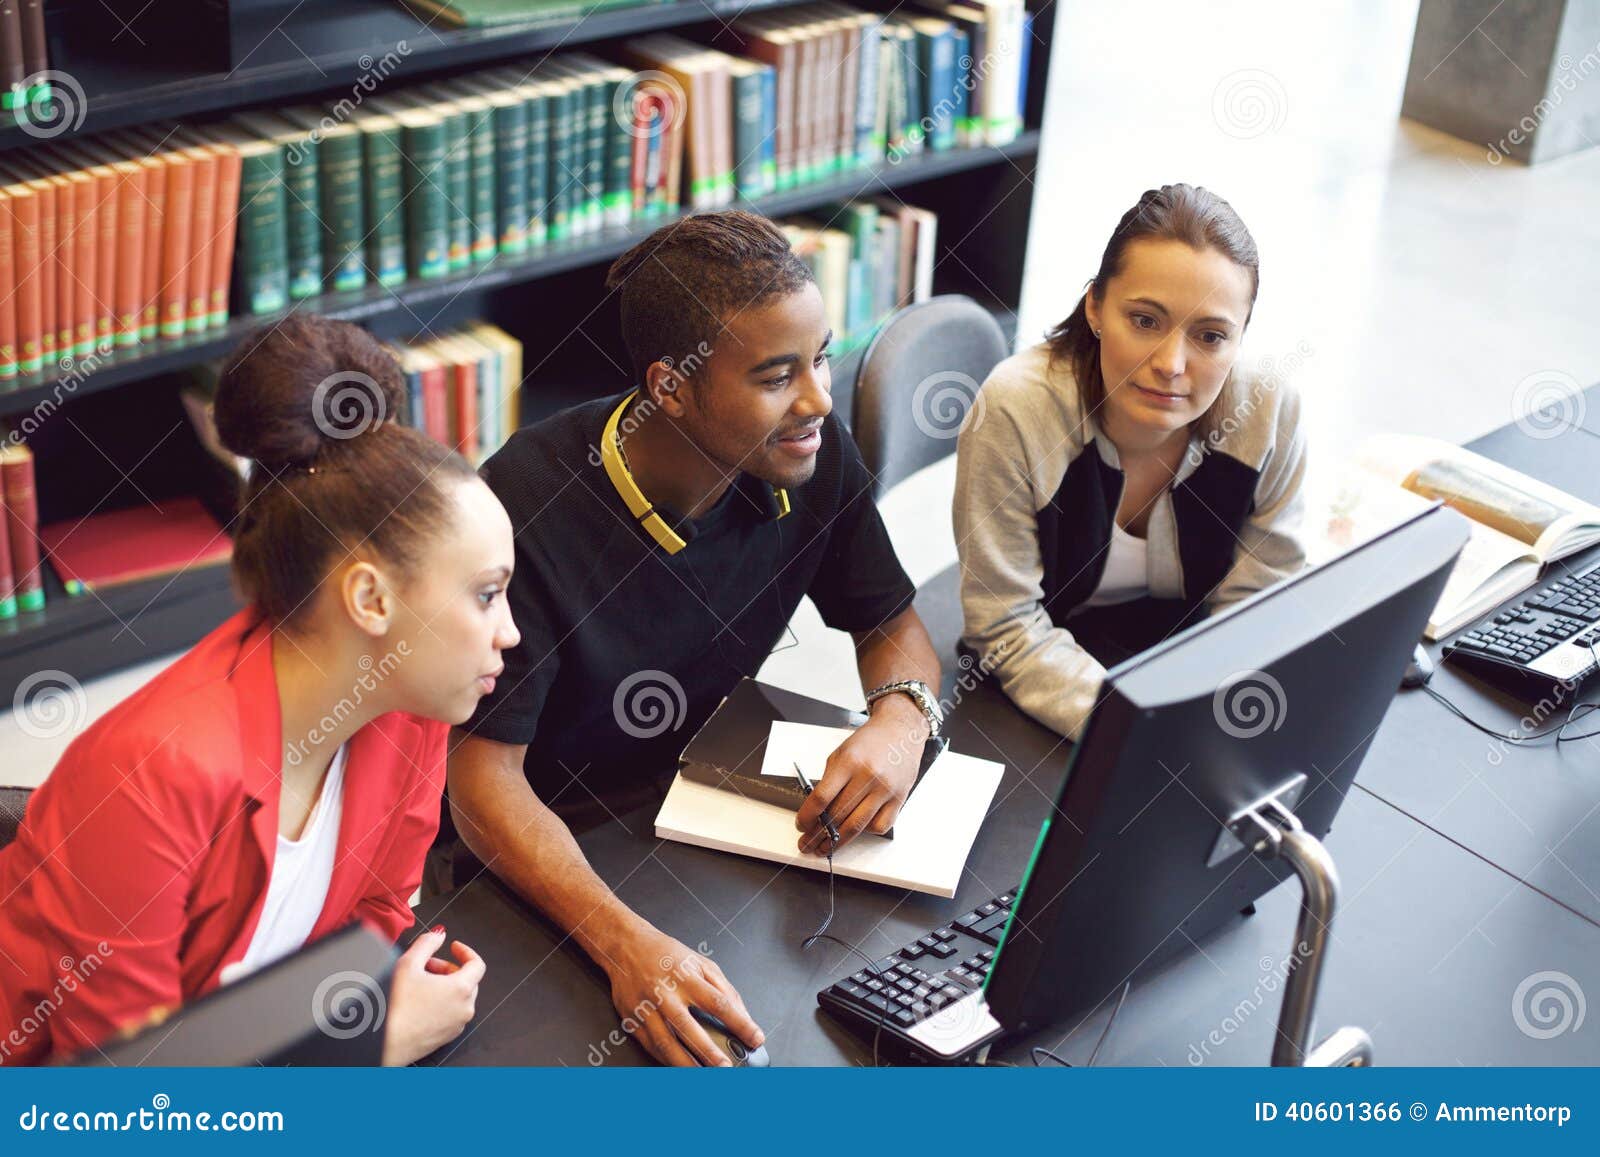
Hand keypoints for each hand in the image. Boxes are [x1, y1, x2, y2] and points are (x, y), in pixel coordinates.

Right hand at [381, 926, 485, 1065]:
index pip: (477, 963)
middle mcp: (464, 1009)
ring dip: (443, 985)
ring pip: (458, 997)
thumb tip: (438, 935)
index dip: (465, 951)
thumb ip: (427, 943)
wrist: (384, 1045)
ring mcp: (456, 1025)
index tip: (453, 947)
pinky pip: (450, 1013)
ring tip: (418, 984)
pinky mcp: (445, 1037)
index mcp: (462, 989)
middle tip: (425, 966)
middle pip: (466, 980)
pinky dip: (440, 1002)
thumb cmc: (395, 1008)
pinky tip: (417, 1002)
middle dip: (447, 968)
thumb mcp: (408, 964)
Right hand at [603, 924, 762, 1066]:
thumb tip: (743, 1015)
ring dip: (686, 1064)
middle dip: (709, 1052)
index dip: (740, 1023)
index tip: (755, 1038)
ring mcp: (646, 1008)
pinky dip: (667, 1060)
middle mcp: (665, 993)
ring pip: (666, 1043)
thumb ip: (724, 989)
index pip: (719, 1003)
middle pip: (689, 1028)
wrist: (626, 946)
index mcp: (686, 977)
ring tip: (704, 1077)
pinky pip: (651, 1046)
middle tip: (726, 1068)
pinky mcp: (632, 1020)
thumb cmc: (666, 954)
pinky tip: (681, 1067)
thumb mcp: (701, 963)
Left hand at [795, 713, 921, 853]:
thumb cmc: (869, 741)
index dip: (808, 816)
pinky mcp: (899, 799)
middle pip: (838, 815)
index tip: (801, 825)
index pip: (822, 797)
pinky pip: (880, 826)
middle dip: (818, 835)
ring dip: (838, 841)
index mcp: (849, 762)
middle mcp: (868, 777)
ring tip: (826, 847)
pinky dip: (866, 832)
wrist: (901, 731)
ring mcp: (885, 790)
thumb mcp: (841, 753)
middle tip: (808, 843)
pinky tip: (857, 830)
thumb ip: (829, 780)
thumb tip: (816, 811)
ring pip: (858, 826)